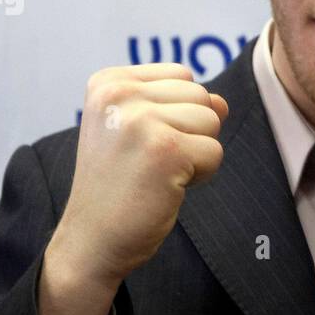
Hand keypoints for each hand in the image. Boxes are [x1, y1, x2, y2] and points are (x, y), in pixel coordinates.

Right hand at [52, 63, 228, 289]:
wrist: (92, 239)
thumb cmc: (119, 185)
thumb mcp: (140, 131)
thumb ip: (179, 106)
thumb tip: (222, 102)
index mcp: (108, 82)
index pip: (181, 76)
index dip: (177, 113)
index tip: (141, 143)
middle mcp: (119, 94)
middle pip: (200, 96)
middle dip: (191, 132)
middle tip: (152, 163)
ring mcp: (141, 120)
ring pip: (212, 120)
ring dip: (197, 153)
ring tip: (159, 173)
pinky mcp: (165, 150)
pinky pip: (215, 152)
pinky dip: (201, 175)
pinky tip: (167, 187)